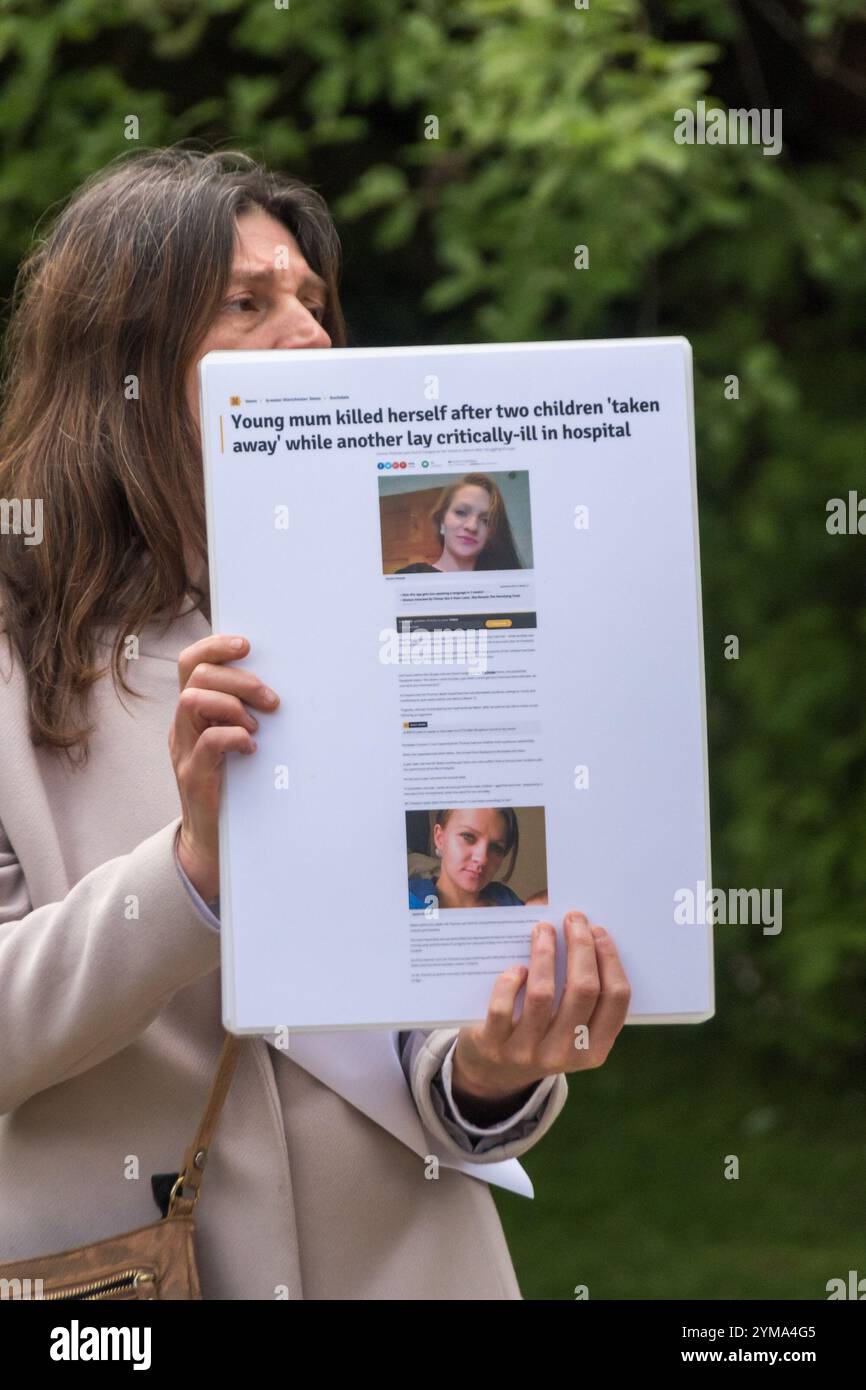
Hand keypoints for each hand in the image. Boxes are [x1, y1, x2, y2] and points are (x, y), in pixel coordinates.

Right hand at [170, 635, 279, 901]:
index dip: (215, 646)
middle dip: (239, 679)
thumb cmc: (231, 786)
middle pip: (197, 676)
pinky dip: (234, 737)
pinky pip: (208, 742)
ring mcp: (184, 750)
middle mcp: (183, 727)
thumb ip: (244, 714)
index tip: (246, 645)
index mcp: (193, 713)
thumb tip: (279, 687)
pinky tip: (252, 747)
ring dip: (232, 705)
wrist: (211, 840)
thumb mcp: (234, 742)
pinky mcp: (194, 776)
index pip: (191, 663)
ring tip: (256, 726)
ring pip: (193, 701)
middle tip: (270, 700)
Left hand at [450, 912, 630, 1110]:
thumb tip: (580, 927)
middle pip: (584, 990)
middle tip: (574, 919)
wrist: (493, 1071)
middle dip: (581, 946)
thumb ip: (580, 991)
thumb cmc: (539, 1033)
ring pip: (543, 995)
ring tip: (543, 930)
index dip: (610, 960)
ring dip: (545, 954)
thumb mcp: (568, 1025)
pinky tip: (517, 968)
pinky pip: (503, 1007)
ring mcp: (528, 1052)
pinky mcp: (494, 1045)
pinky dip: (511, 981)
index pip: (616, 999)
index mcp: (593, 1049)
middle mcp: (564, 1054)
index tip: (598, 931)